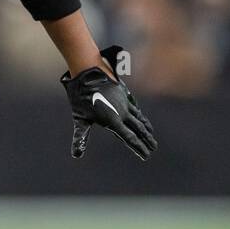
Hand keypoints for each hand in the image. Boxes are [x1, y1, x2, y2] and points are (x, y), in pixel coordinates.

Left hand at [60, 45, 157, 161]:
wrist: (88, 72)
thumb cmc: (81, 97)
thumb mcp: (80, 119)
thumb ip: (80, 138)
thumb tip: (76, 156)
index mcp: (113, 121)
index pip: (130, 138)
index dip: (139, 148)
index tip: (146, 156)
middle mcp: (122, 113)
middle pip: (138, 130)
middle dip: (146, 141)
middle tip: (153, 150)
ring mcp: (125, 104)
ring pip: (139, 120)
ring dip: (147, 131)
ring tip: (152, 139)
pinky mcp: (124, 96)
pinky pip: (136, 110)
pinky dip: (141, 118)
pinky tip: (143, 121)